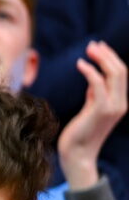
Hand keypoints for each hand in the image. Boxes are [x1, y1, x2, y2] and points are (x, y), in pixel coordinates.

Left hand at [57, 41, 126, 190]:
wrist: (77, 155)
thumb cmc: (79, 133)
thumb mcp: (90, 110)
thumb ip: (95, 95)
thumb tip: (93, 79)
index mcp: (120, 102)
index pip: (122, 74)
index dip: (111, 58)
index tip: (97, 47)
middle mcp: (121, 103)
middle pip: (121, 71)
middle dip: (108, 54)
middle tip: (93, 44)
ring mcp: (113, 107)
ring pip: (114, 74)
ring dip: (101, 58)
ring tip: (88, 49)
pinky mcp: (100, 110)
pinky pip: (98, 84)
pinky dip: (90, 71)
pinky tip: (80, 64)